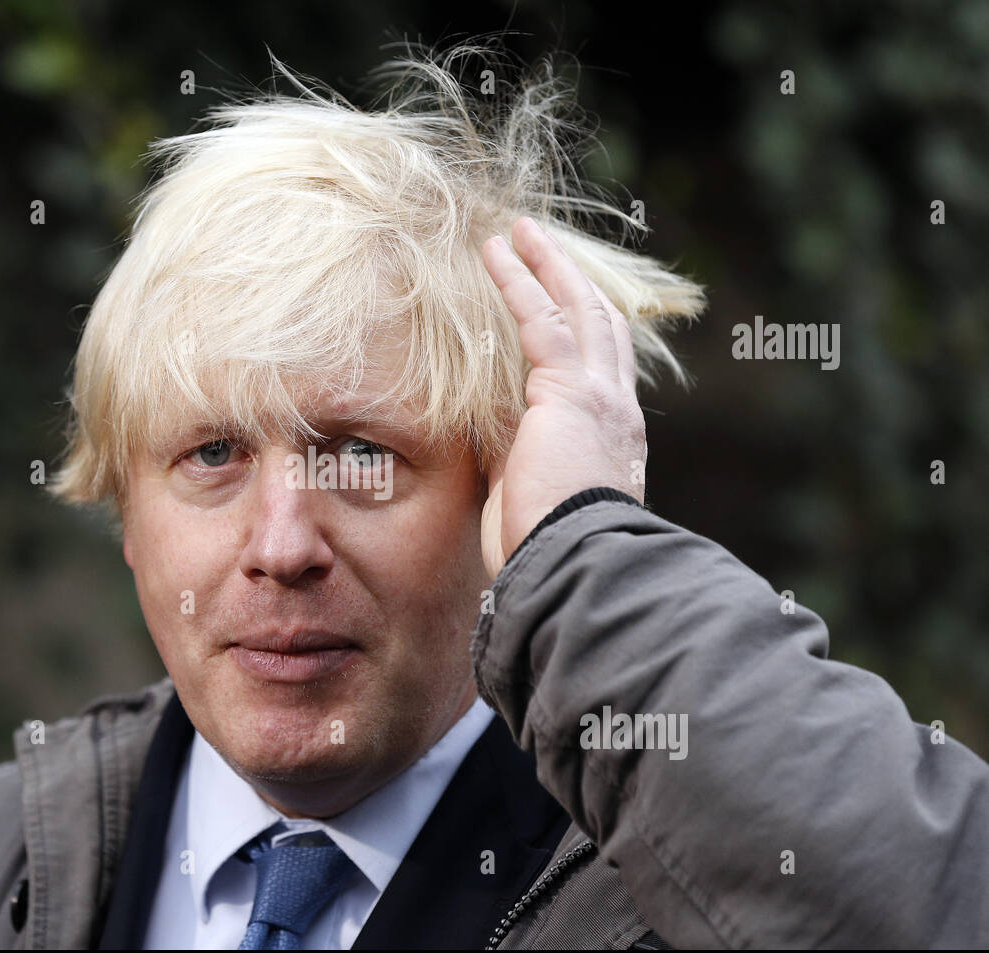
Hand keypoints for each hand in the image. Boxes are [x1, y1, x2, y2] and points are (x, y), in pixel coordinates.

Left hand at [479, 217, 646, 579]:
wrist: (575, 561)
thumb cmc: (551, 548)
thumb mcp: (535, 497)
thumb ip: (520, 462)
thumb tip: (496, 446)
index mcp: (611, 437)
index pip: (606, 369)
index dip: (589, 331)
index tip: (569, 304)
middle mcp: (614, 407)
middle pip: (601, 325)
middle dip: (572, 281)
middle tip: (544, 248)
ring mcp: (598, 394)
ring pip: (577, 309)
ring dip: (547, 265)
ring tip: (519, 232)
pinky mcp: (568, 389)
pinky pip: (541, 318)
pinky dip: (519, 281)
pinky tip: (496, 252)